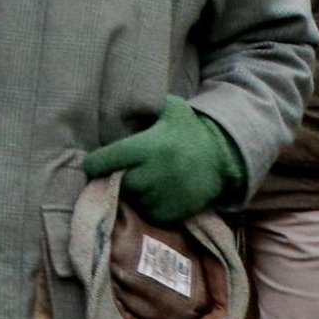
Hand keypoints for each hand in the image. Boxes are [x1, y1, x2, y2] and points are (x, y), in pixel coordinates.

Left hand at [82, 95, 246, 223]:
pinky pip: (147, 214)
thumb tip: (115, 103)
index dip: (94, 163)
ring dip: (131, 193)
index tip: (96, 163)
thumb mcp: (170, 108)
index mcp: (149, 147)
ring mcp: (166, 196)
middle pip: (116, 183)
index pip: (102, 161)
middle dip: (115, 178)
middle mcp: (156, 172)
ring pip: (131, 201)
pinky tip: (154, 193)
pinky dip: (147, 206)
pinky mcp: (174, 213)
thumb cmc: (188, 131)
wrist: (224, 157)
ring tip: (141, 180)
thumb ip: (143, 105)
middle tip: (122, 171)